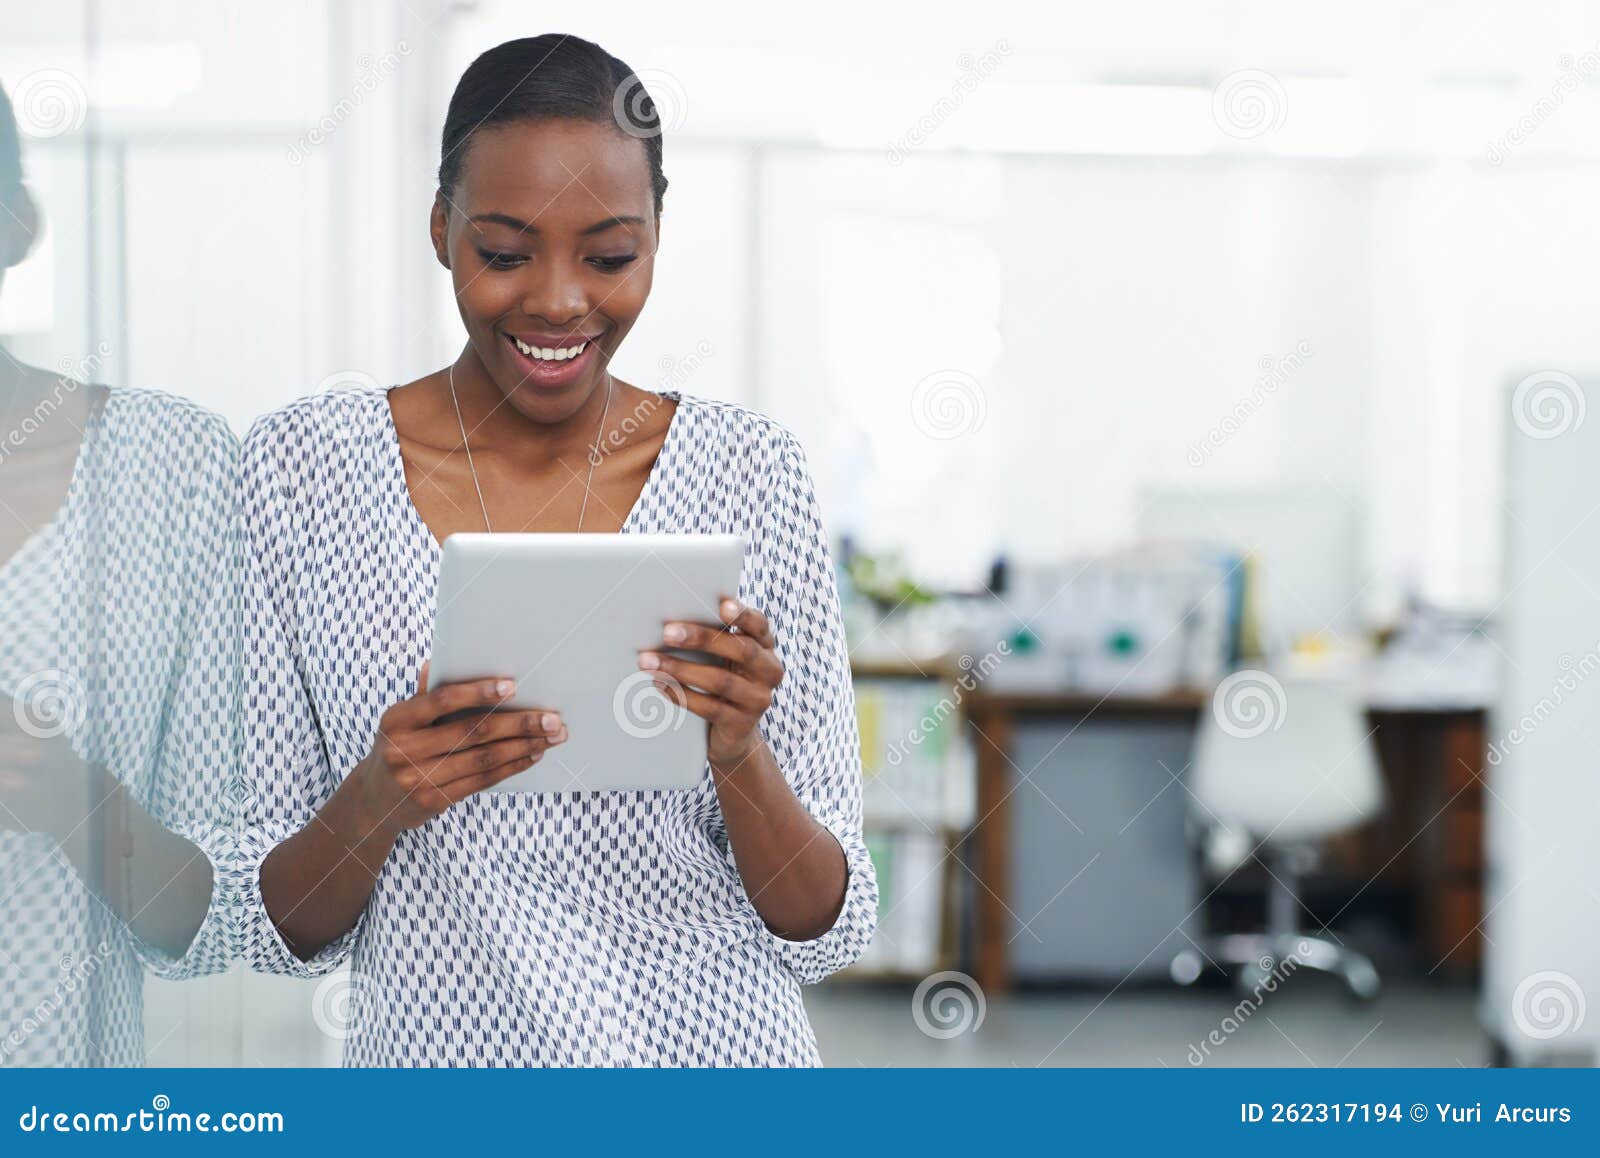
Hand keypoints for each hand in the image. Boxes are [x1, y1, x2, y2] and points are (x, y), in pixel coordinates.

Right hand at [349, 662, 566, 838]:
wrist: (375, 800)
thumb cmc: (399, 746)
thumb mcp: (402, 719)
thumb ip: (425, 695)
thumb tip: (437, 662)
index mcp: (397, 719)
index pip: (442, 700)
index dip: (478, 692)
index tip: (512, 686)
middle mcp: (404, 749)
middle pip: (472, 732)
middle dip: (518, 723)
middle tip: (552, 718)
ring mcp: (418, 779)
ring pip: (483, 759)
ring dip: (523, 747)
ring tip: (551, 737)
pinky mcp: (433, 801)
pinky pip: (481, 781)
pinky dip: (511, 766)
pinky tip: (532, 755)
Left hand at [637, 597, 783, 769]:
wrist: (735, 732)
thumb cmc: (724, 680)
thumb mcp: (727, 657)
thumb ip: (716, 636)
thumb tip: (674, 618)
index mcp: (766, 647)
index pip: (760, 625)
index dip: (744, 615)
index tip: (722, 605)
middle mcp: (769, 672)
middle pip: (741, 650)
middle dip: (702, 639)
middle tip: (668, 632)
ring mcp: (758, 700)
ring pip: (720, 680)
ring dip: (681, 669)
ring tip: (650, 661)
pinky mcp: (741, 724)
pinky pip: (709, 708)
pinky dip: (681, 694)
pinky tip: (660, 684)